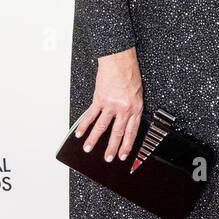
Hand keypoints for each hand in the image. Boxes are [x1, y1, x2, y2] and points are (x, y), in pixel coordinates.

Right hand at [74, 45, 143, 162]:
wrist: (120, 59)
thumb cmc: (130, 73)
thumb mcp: (138, 93)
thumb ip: (132, 108)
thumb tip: (127, 120)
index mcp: (135, 108)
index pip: (132, 132)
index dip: (127, 145)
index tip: (123, 155)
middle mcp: (124, 108)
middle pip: (117, 132)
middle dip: (112, 148)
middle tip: (107, 158)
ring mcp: (111, 104)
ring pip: (102, 126)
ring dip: (94, 139)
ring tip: (88, 148)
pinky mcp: (100, 98)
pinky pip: (91, 115)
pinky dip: (84, 124)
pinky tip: (80, 132)